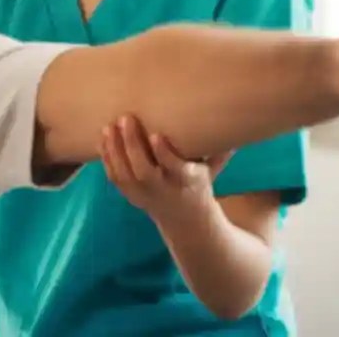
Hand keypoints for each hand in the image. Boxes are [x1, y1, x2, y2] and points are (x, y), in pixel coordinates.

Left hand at [100, 114, 232, 224]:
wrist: (185, 220)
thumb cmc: (199, 184)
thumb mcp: (212, 170)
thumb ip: (218, 149)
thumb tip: (236, 121)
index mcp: (186, 181)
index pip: (174, 168)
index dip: (164, 153)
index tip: (156, 134)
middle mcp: (163, 189)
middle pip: (142, 170)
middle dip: (131, 144)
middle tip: (126, 118)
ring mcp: (144, 195)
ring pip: (124, 174)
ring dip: (114, 149)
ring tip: (109, 125)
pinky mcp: (130, 195)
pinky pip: (114, 178)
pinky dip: (107, 158)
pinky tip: (103, 138)